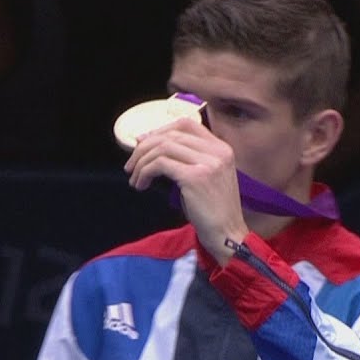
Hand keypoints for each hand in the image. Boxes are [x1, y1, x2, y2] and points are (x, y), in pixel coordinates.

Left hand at [124, 117, 249, 264]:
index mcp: (221, 148)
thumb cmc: (213, 211)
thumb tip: (149, 142)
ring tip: (135, 178)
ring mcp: (207, 163)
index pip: (186, 123)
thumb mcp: (205, 177)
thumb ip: (186, 159)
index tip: (143, 142)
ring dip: (142, 162)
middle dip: (145, 147)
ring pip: (162, 147)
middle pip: (171, 134)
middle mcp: (217, 151)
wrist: (228, 235)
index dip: (161, 129)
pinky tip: (142, 185)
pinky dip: (145, 172)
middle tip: (132, 164)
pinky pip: (160, 164)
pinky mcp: (195, 177)